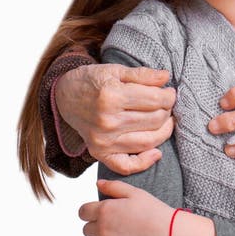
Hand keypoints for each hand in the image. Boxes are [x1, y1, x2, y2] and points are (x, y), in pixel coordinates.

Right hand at [55, 64, 175, 174]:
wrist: (64, 97)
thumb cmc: (91, 81)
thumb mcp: (115, 70)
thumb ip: (142, 74)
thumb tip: (166, 77)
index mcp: (112, 96)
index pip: (156, 100)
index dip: (169, 96)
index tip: (170, 92)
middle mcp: (108, 121)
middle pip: (154, 120)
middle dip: (167, 110)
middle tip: (166, 104)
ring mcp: (103, 140)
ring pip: (147, 141)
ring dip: (164, 132)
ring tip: (166, 121)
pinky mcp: (99, 153)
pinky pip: (126, 166)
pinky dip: (145, 162)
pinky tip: (156, 152)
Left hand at [79, 179, 171, 235]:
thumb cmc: (155, 213)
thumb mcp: (136, 193)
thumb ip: (114, 187)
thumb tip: (98, 183)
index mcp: (105, 210)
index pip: (82, 212)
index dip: (90, 213)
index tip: (101, 215)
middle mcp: (101, 228)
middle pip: (86, 230)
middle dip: (97, 228)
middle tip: (116, 227)